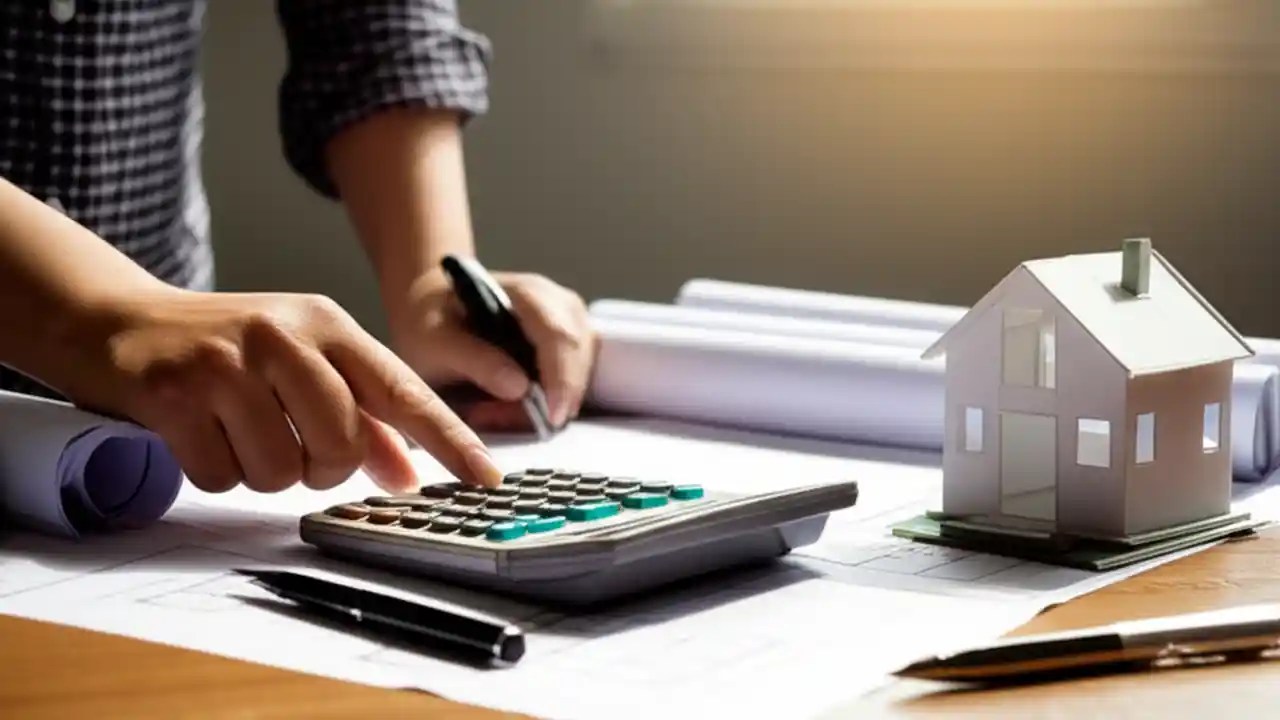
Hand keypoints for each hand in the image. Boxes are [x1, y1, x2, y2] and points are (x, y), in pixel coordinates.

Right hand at [62, 287, 503, 493]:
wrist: (120, 323)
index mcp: (326, 324)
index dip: (449, 438)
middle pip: (344, 444)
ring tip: (240, 431)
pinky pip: (224, 477)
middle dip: (324, 467)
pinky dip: (217, 471)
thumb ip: (361, 415)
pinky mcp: (175, 394)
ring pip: (283, 471)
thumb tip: (410, 473)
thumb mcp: (303, 363)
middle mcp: (283, 335)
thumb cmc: (228, 350)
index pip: (402, 389)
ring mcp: (227, 362)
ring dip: (264, 472)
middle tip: (293, 444)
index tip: (487, 477)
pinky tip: (202, 434)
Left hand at [389, 269, 595, 431]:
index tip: (551, 418)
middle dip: (548, 398)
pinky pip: (571, 385)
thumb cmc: (432, 323)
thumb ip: (475, 360)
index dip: (560, 378)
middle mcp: (560, 305)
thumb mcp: (436, 341)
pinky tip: (506, 407)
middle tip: (496, 419)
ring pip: (579, 376)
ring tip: (489, 411)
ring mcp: (570, 328)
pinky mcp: (569, 351)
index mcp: (528, 293)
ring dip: (543, 405)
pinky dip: (543, 404)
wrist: (432, 313)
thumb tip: (520, 389)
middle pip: (576, 357)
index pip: (558, 334)